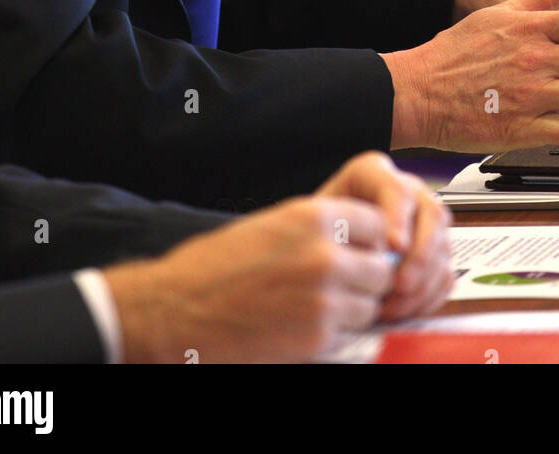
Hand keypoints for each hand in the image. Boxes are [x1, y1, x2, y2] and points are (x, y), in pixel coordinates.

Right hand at [105, 190, 399, 363]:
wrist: (177, 310)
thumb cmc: (219, 264)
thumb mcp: (274, 226)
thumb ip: (322, 230)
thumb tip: (366, 243)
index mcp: (313, 217)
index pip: (378, 225)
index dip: (370, 242)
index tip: (356, 252)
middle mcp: (325, 255)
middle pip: (382, 269)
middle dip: (366, 280)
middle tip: (340, 287)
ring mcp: (324, 300)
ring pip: (370, 307)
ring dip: (353, 310)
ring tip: (315, 307)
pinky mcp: (316, 340)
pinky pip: (348, 337)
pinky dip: (333, 336)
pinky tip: (300, 327)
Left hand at [316, 152, 451, 321]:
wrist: (313, 251)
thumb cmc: (311, 234)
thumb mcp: (315, 223)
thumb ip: (342, 230)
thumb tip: (377, 253)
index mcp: (373, 173)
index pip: (397, 189)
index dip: (399, 218)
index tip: (393, 247)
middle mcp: (406, 191)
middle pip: (432, 215)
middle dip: (420, 255)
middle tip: (400, 284)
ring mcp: (422, 222)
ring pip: (443, 246)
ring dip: (424, 281)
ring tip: (394, 305)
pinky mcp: (433, 253)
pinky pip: (445, 273)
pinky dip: (429, 296)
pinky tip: (404, 309)